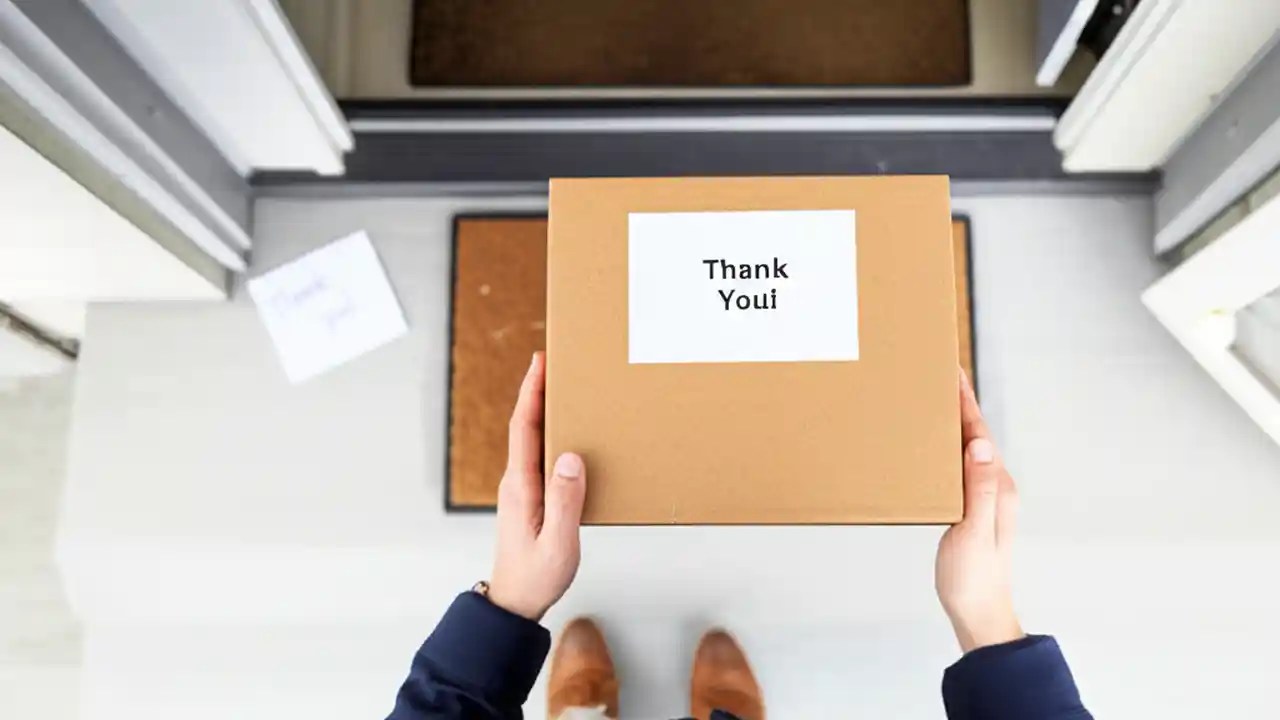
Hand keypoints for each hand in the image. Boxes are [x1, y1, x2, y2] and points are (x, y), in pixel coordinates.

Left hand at [488, 352, 585, 620]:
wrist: (514, 602)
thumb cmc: (536, 577)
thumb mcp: (558, 544)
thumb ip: (565, 502)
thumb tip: (571, 457)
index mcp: (521, 486)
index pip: (523, 428)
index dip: (531, 392)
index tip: (540, 362)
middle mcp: (517, 481)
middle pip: (525, 424)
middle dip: (537, 390)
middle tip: (554, 360)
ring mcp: (521, 488)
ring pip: (531, 438)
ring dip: (543, 409)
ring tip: (562, 386)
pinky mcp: (530, 496)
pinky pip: (539, 454)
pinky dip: (550, 433)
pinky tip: (568, 432)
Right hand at [935, 369, 1024, 652]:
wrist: (978, 614)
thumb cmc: (974, 579)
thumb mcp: (973, 532)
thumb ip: (979, 489)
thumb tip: (979, 445)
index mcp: (998, 488)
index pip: (980, 435)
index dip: (966, 403)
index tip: (954, 375)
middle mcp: (996, 488)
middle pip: (977, 436)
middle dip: (960, 405)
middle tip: (941, 377)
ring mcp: (985, 499)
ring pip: (968, 450)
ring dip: (954, 424)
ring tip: (936, 402)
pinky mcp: (973, 509)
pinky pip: (960, 468)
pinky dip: (947, 449)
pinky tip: (934, 447)